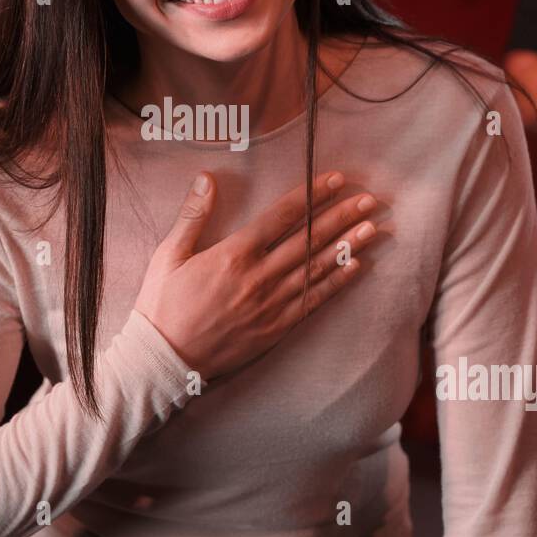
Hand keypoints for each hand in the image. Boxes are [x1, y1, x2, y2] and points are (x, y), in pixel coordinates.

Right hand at [133, 170, 378, 381]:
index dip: (311, 194)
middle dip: (342, 216)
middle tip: (369, 199)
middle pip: (309, 239)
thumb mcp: (168, 255)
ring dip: (348, 246)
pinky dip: (337, 283)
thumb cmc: (162, 305)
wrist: (165, 359)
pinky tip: (357, 268)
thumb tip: (206, 177)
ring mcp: (271, 304)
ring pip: (317, 268)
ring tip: (374, 228)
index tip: (335, 179)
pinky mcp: (275, 328)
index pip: (282, 216)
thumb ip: (192, 215)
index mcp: (233, 253)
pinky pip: (314, 301)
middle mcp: (258, 276)